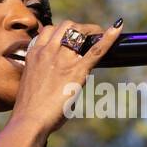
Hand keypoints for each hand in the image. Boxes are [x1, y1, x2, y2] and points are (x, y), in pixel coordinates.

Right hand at [10, 17, 122, 136]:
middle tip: (88, 37)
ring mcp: (62, 60)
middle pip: (66, 26)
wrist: (29, 120)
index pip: (49, 30)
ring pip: (79, 32)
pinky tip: (118, 27)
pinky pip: (96, 49)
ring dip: (90, 31)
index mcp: (35, 54)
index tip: (70, 39)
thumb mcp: (33, 82)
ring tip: (99, 35)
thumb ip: (46, 73)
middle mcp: (47, 52)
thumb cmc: (30, 108)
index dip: (62, 32)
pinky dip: (109, 37)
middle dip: (79, 28)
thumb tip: (61, 79)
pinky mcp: (77, 71)